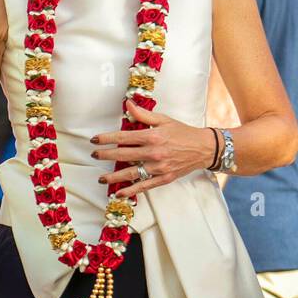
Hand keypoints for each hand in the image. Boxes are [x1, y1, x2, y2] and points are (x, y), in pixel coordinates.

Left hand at [90, 100, 215, 196]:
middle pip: (124, 155)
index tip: (95, 140)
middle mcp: (154, 152)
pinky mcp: (164, 178)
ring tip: (101, 178)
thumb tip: (128, 104)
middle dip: (106, 155)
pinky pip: (144, 186)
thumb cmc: (183, 132)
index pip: (124, 137)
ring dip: (114, 177)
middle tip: (94, 155)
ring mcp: (159, 167)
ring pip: (131, 173)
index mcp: (152, 136)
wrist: (203, 148)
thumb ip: (143, 114)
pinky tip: (119, 193)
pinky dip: (131, 190)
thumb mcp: (164, 119)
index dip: (107, 139)